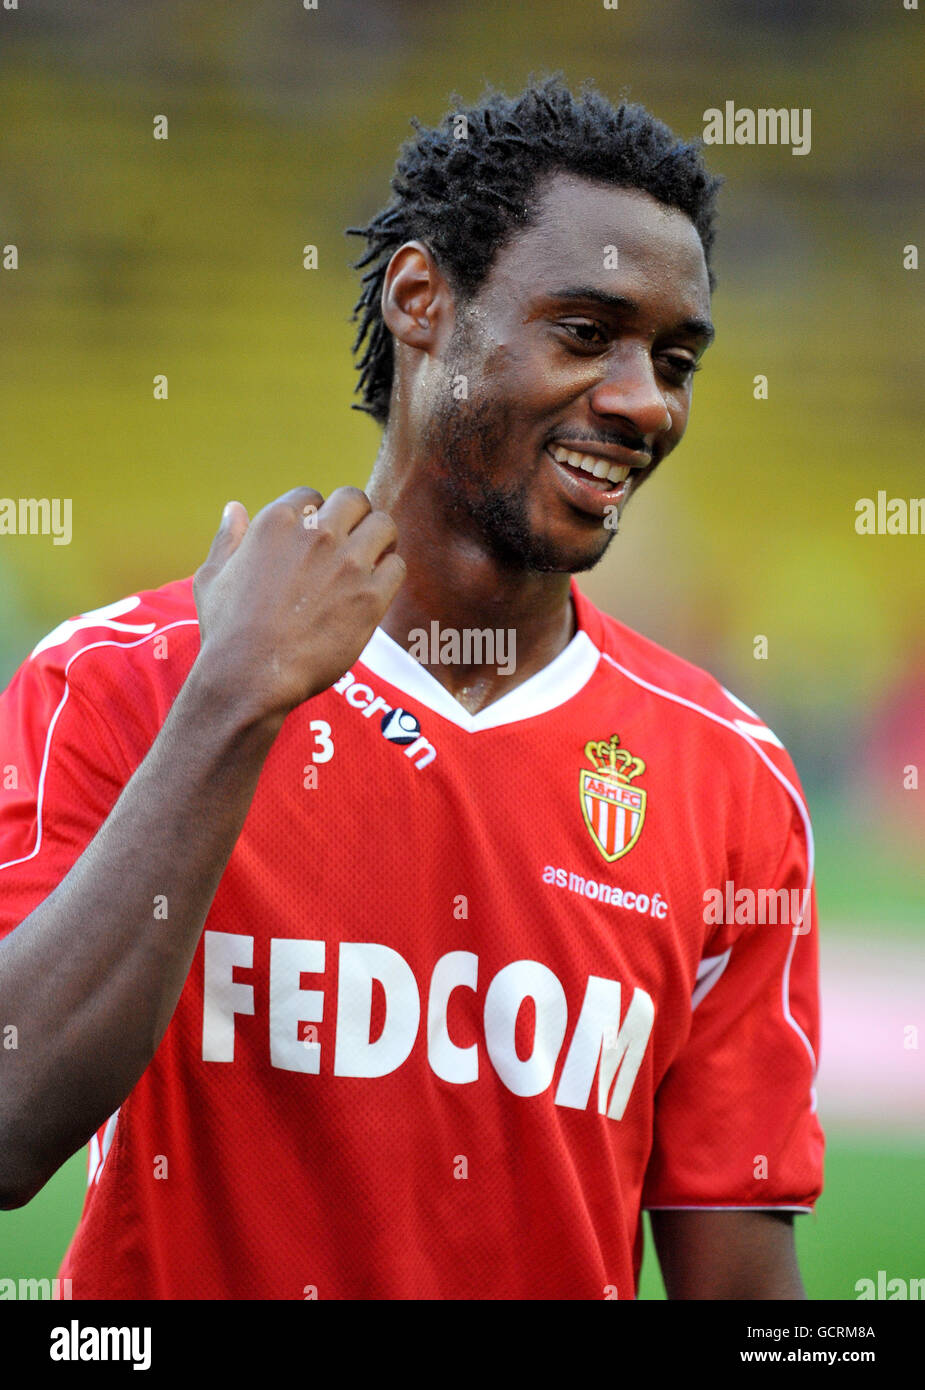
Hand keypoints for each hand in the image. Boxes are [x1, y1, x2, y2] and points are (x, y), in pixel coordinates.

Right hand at [193, 486, 404, 723]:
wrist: (250, 675)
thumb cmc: (227, 631)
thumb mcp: (213, 577)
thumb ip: (228, 539)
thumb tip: (235, 508)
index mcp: (277, 522)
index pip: (312, 496)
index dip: (317, 515)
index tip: (317, 538)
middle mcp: (316, 534)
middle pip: (354, 500)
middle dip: (356, 516)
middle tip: (354, 541)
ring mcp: (347, 564)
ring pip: (384, 525)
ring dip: (381, 540)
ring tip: (374, 560)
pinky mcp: (370, 596)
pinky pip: (397, 567)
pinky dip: (389, 574)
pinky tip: (375, 591)